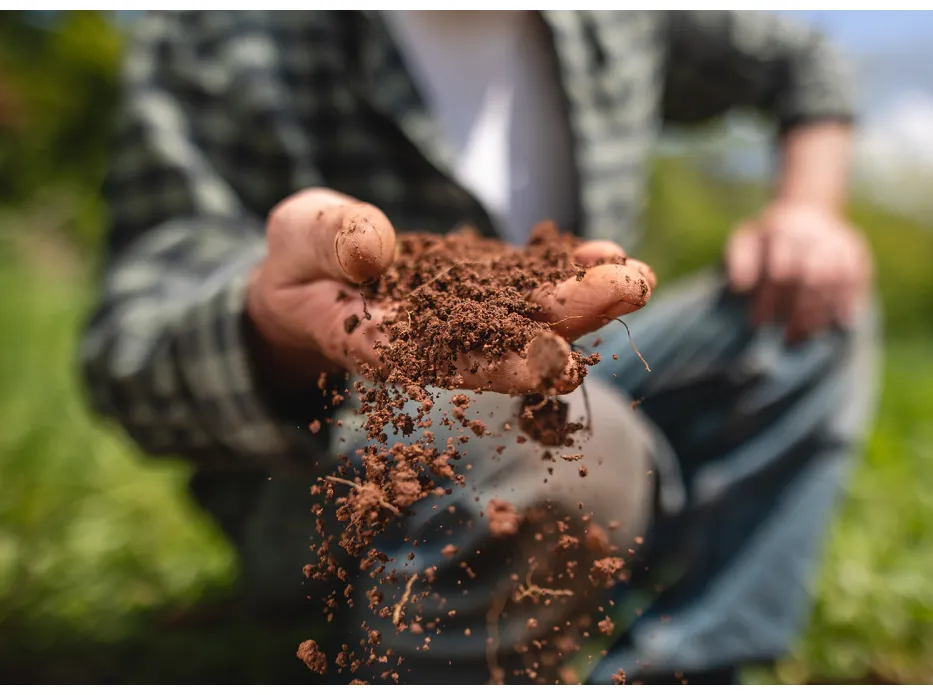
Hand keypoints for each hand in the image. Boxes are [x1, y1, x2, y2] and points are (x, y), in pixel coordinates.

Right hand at [244, 188, 655, 397]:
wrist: (313, 274)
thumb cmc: (297, 261)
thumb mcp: (295, 238)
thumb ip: (328, 240)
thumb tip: (374, 248)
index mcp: (385, 345)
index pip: (449, 362)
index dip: (503, 364)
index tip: (557, 363)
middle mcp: (440, 342)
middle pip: (510, 340)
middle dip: (572, 319)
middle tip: (630, 291)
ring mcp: (468, 317)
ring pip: (532, 315)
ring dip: (588, 298)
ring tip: (637, 274)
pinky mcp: (486, 291)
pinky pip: (532, 283)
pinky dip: (570, 271)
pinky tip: (612, 254)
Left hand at [725, 201, 871, 344]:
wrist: (808, 208)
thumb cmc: (769, 236)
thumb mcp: (746, 239)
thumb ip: (739, 260)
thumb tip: (740, 286)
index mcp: (783, 231)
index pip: (779, 272)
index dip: (769, 300)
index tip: (758, 323)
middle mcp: (814, 234)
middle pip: (811, 278)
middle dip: (799, 312)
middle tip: (787, 337)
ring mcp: (838, 241)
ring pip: (835, 281)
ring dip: (822, 312)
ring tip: (807, 335)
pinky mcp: (857, 250)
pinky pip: (857, 279)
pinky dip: (849, 302)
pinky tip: (840, 323)